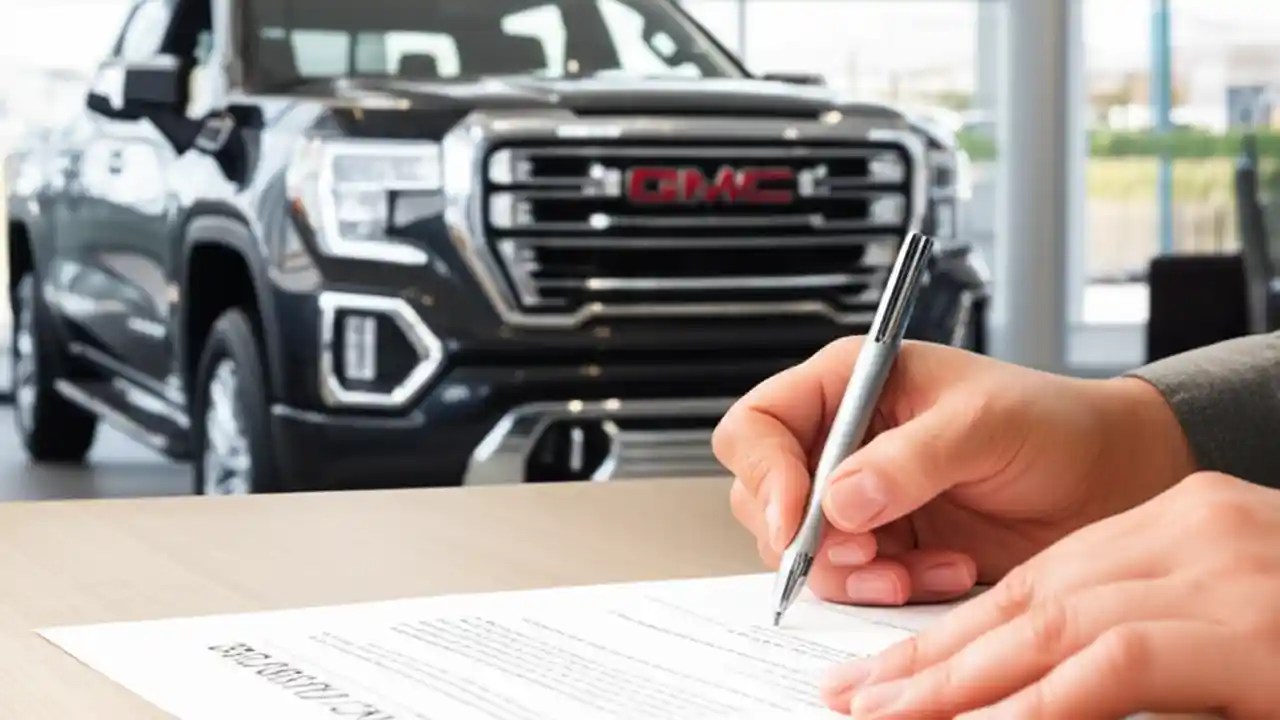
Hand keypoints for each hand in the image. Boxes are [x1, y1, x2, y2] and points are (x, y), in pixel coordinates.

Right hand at [712, 338, 1196, 604]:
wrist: (1109, 484)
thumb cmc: (1054, 425)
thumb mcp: (984, 425)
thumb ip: (910, 458)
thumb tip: (839, 498)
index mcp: (851, 385)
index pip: (761, 423)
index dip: (765, 472)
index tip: (797, 518)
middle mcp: (843, 440)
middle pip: (765, 495)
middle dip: (807, 537)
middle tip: (863, 553)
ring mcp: (860, 497)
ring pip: (803, 549)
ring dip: (854, 572)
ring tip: (915, 570)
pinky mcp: (885, 545)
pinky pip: (851, 580)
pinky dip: (887, 588)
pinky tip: (943, 572)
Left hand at [823, 472, 1279, 718]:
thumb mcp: (1219, 624)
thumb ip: (1134, 644)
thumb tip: (1030, 691)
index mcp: (1179, 522)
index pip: (1038, 577)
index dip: (955, 629)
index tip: (890, 671)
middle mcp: (1194, 528)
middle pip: (1030, 597)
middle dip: (937, 657)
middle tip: (859, 698)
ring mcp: (1225, 569)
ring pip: (1057, 624)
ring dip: (964, 681)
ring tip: (889, 716)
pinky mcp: (1252, 625)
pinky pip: (1120, 663)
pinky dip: (1046, 700)